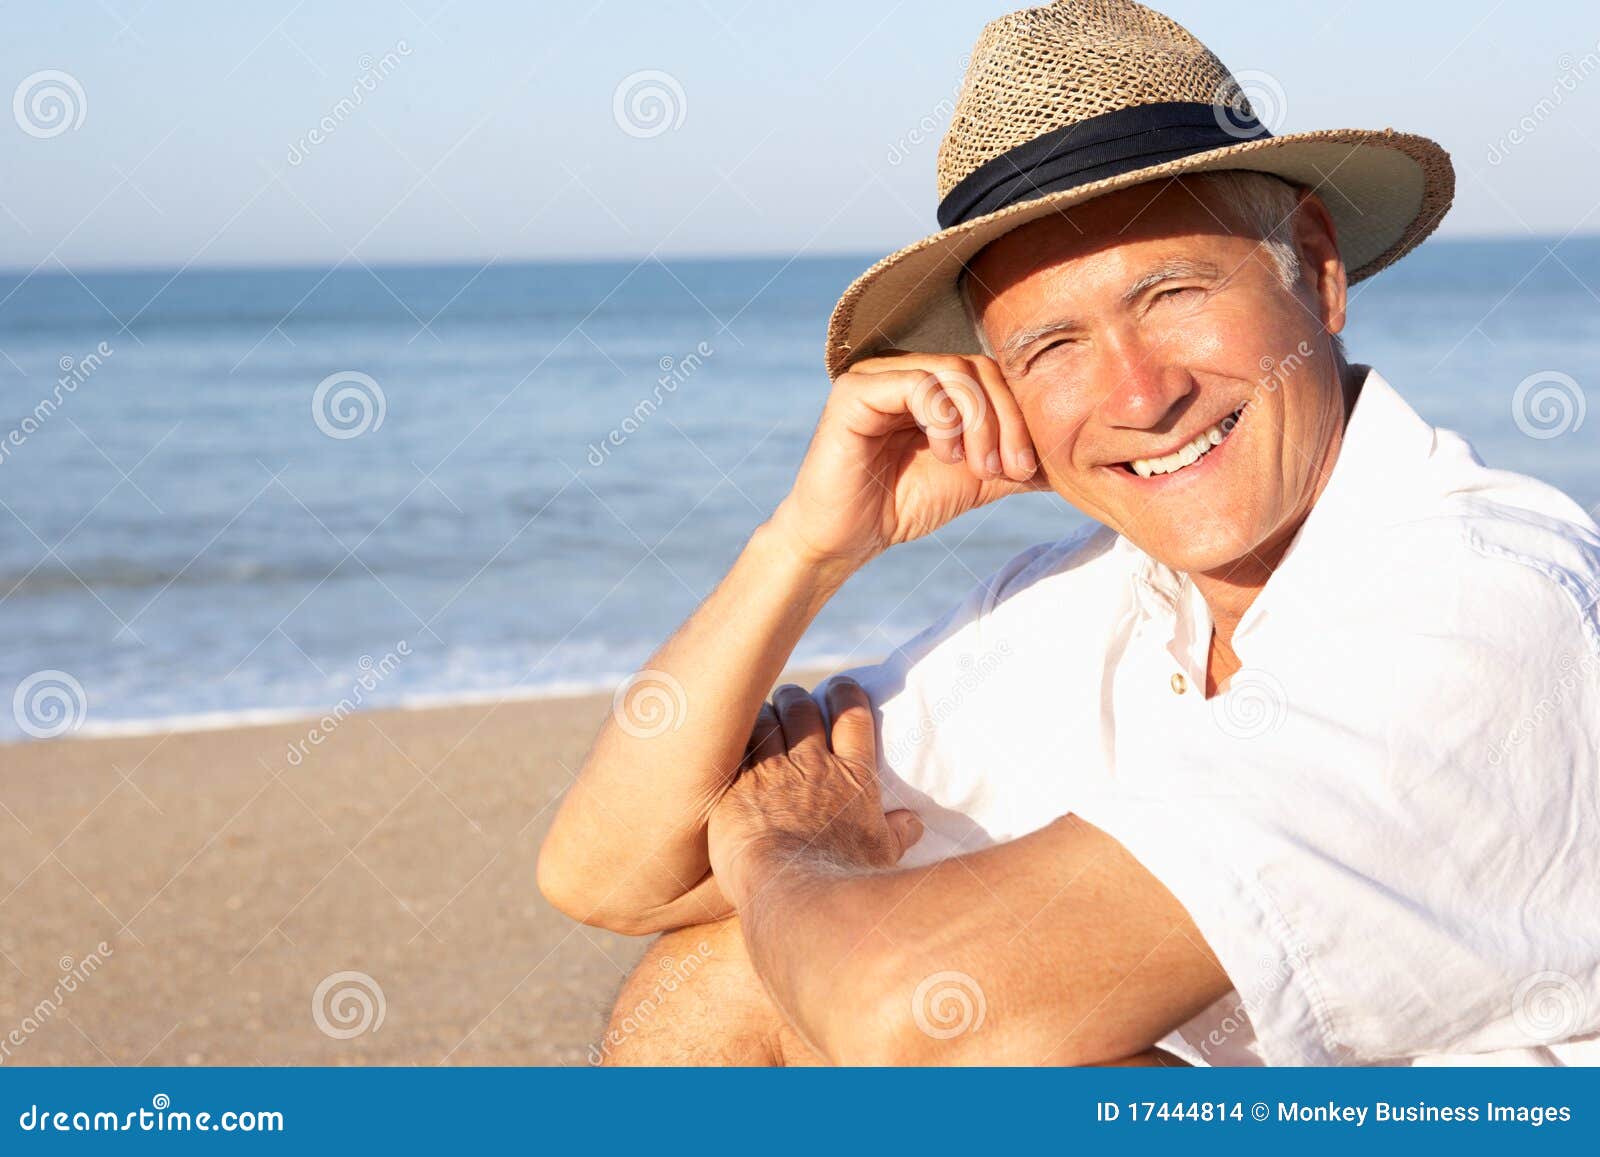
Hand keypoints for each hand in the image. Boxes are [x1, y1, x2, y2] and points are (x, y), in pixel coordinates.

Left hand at [709, 678, 922, 906]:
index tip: (840, 689)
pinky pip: (737, 747)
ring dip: (766, 713)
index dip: (846, 696)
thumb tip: (914, 824)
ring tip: (763, 714)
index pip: (852, 717)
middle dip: (797, 699)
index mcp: (853, 776)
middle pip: (803, 711)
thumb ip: (897, 834)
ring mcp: (772, 772)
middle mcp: (813, 765)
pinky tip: (732, 740)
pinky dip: (737, 738)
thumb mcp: (881, 855)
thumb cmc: (844, 877)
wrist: (795, 889)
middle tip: (793, 700)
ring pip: (768, 721)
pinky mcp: (738, 787)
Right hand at [766, 353, 1047, 573]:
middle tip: (1013, 468)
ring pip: (954, 371)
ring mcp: (879, 374)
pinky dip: (945, 420)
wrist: (847, 539)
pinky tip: (945, 455)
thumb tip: (1073, 459)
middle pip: (980, 368)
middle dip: (1007, 420)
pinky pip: (918, 384)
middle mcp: (906, 369)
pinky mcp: (855, 390)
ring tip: (979, 467)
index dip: (1020, 416)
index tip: (1030, 469)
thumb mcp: (976, 478)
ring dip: (982, 422)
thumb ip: (1016, 460)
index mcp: (934, 385)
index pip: (994, 376)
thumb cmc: (903, 505)